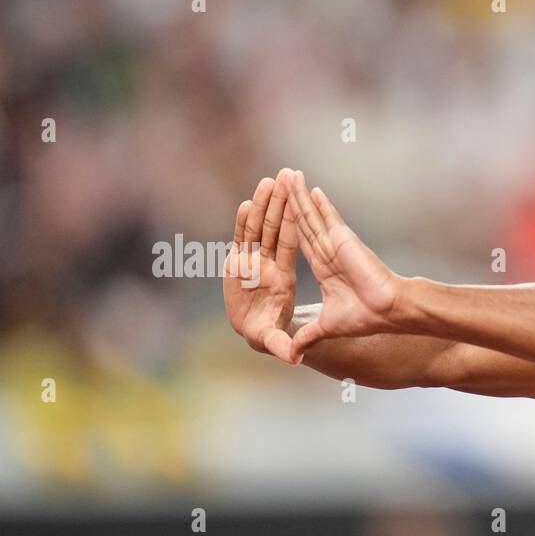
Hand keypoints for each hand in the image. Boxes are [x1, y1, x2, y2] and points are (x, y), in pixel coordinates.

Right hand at [222, 170, 298, 363]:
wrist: (256, 330)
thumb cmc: (269, 332)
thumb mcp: (275, 339)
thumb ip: (281, 345)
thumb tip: (293, 359)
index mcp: (282, 278)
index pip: (289, 245)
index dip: (292, 224)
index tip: (296, 203)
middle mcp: (269, 265)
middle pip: (276, 229)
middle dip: (280, 203)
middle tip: (286, 176)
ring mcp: (253, 261)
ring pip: (259, 229)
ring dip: (263, 206)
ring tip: (269, 181)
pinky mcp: (237, 262)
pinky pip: (241, 239)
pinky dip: (243, 223)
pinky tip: (246, 204)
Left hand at [285, 170, 406, 362]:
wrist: (388, 311)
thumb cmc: (366, 318)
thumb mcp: (327, 327)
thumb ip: (308, 335)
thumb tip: (293, 354)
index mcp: (324, 268)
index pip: (299, 244)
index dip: (285, 229)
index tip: (273, 217)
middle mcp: (328, 252)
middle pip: (302, 223)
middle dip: (289, 204)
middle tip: (275, 183)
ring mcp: (336, 244)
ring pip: (311, 216)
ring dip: (297, 196)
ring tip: (284, 175)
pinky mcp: (344, 239)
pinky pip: (327, 216)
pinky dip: (317, 202)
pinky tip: (306, 186)